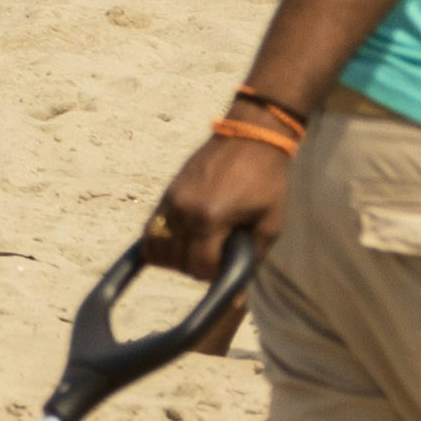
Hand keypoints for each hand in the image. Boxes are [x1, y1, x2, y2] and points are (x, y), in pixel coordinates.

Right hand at [148, 117, 288, 280]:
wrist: (250, 136)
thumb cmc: (266, 179)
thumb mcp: (271, 222)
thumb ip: (253, 256)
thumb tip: (238, 284)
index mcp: (212, 218)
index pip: (199, 266)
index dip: (213, 275)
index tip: (226, 266)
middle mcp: (186, 210)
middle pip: (177, 260)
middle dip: (195, 267)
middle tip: (215, 258)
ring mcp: (172, 199)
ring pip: (156, 246)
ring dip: (174, 257)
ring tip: (194, 251)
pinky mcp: (168, 191)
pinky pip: (150, 227)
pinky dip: (157, 242)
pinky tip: (176, 243)